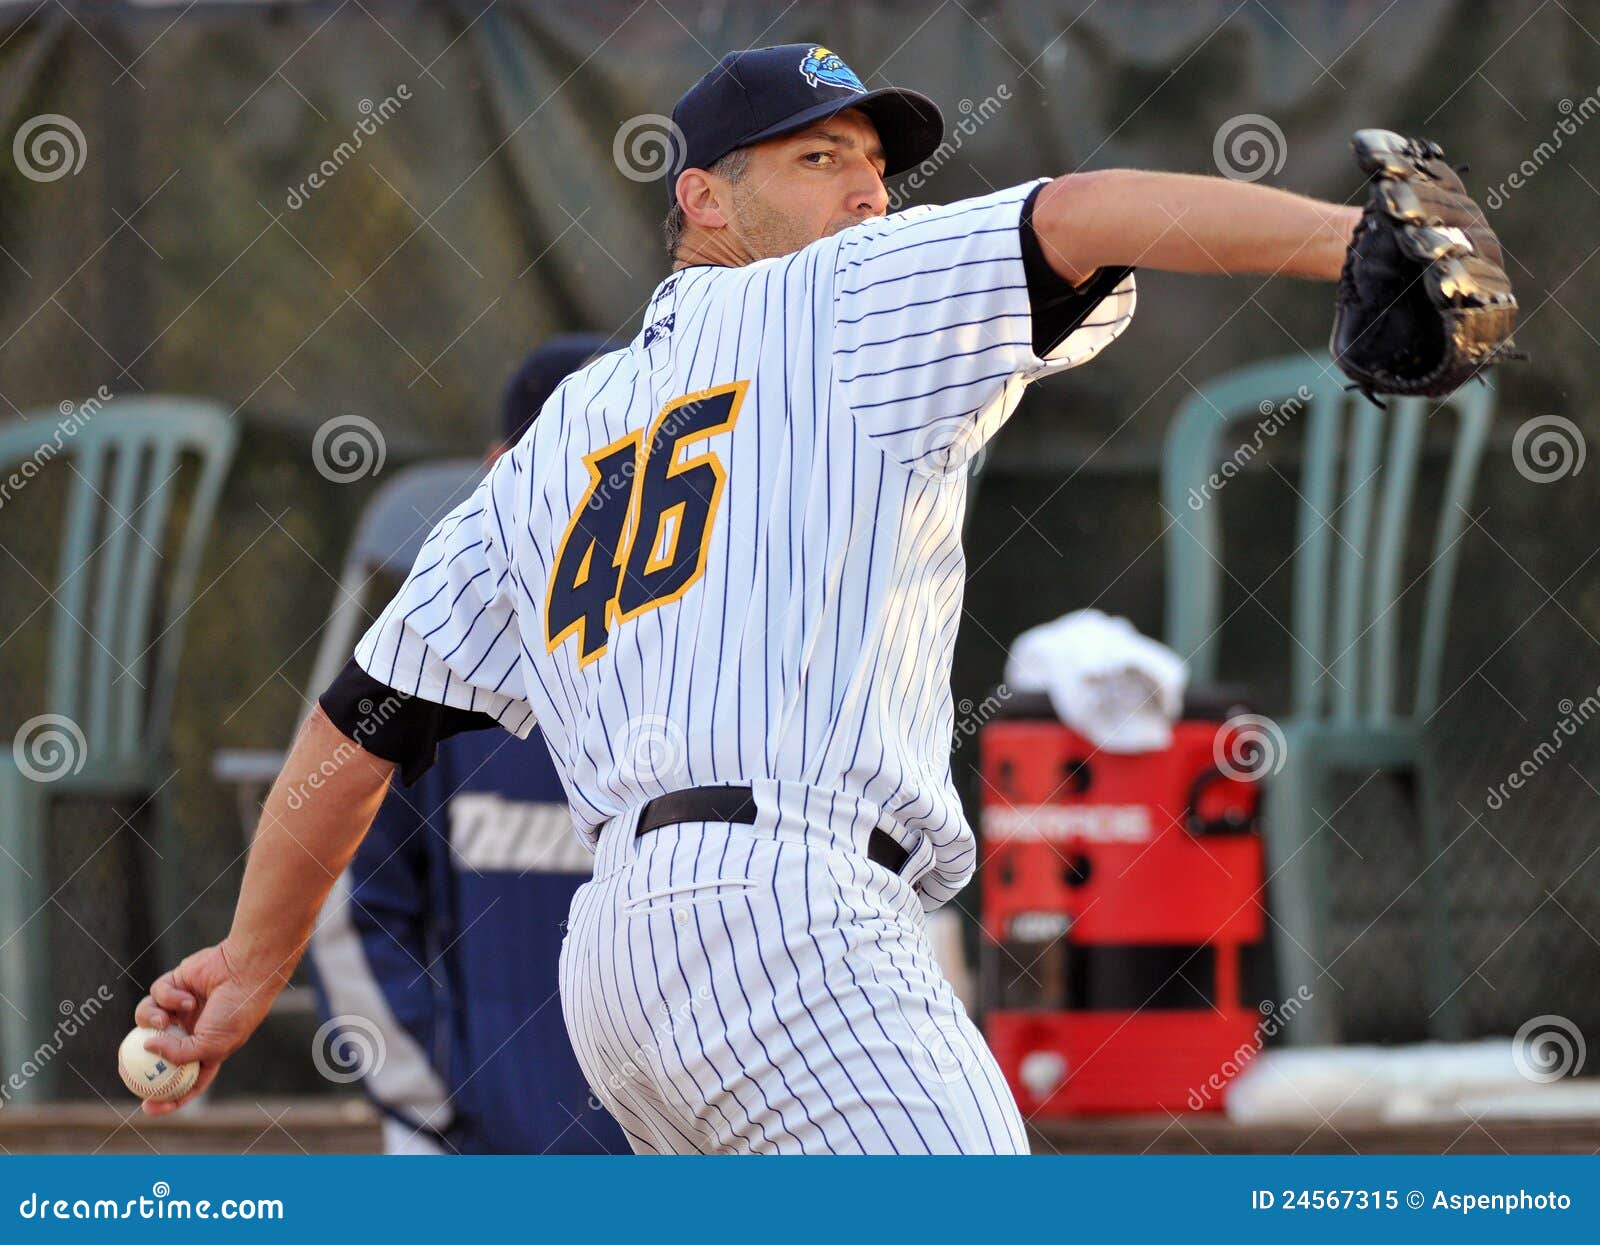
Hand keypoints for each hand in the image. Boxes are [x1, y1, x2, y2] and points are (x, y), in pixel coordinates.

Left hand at [132, 940, 282, 1115]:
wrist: (245, 971)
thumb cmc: (237, 1012)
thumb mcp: (212, 1045)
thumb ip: (179, 1055)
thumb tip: (147, 1048)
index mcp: (207, 1050)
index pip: (184, 1080)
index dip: (167, 1097)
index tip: (147, 1107)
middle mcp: (192, 1030)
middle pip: (158, 1050)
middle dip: (140, 1061)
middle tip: (124, 1070)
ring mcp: (181, 1008)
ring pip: (148, 1020)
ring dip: (152, 1020)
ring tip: (164, 1019)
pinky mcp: (175, 984)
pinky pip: (157, 995)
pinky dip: (168, 997)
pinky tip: (186, 996)